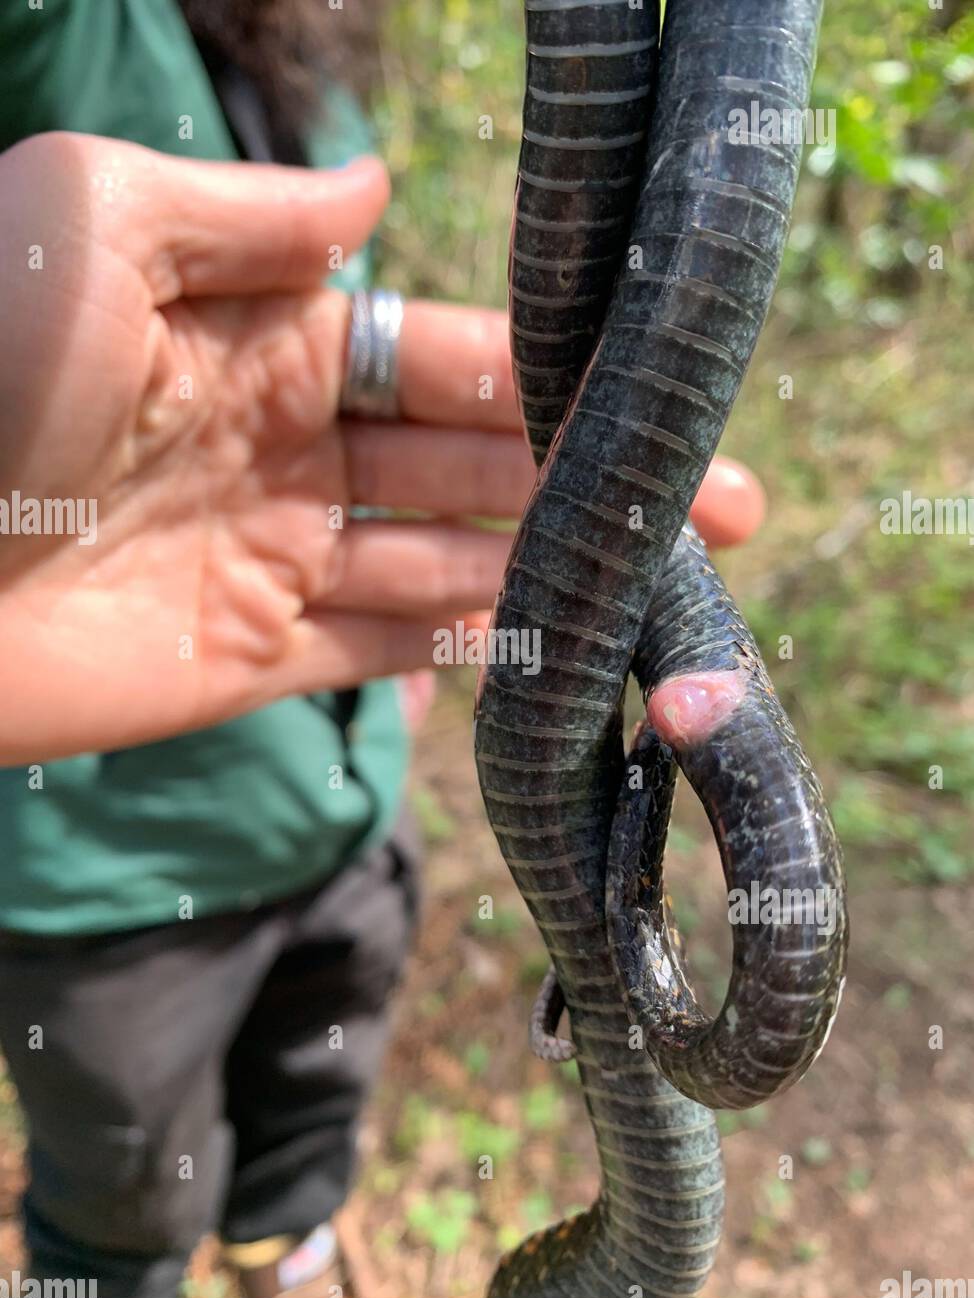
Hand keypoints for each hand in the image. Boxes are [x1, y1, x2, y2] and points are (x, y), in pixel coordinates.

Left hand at [0, 133, 762, 763]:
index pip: (439, 355)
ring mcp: (276, 557)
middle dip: (592, 478)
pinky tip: (566, 644)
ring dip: (557, 567)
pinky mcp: (256, 656)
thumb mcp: (95, 228)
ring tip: (672, 582)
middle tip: (721, 501)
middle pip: (472, 462)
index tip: (652, 387)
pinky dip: (478, 645)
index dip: (547, 372)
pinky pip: (391, 645)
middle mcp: (285, 447)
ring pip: (451, 557)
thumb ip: (248, 216)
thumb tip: (374, 190)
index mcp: (261, 341)